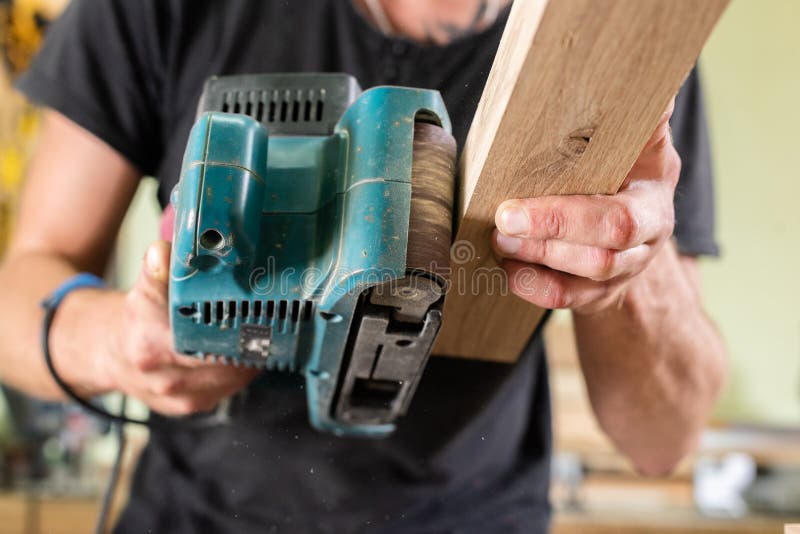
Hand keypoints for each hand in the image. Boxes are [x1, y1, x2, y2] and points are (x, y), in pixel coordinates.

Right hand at [102, 240, 257, 414]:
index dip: (238, 328)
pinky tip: (248, 356)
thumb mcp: (144, 288)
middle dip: (251, 344)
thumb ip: (156, 268)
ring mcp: (177, 397)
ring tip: (265, 337)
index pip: (206, 340)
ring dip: (251, 361)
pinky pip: (227, 391)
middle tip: (274, 324)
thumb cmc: (136, 319)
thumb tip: (163, 252)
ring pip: (232, 381)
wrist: (112, 354)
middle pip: (226, 364)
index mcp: (151, 344)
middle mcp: (163, 377)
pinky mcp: (188, 408)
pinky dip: (241, 374)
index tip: (261, 313)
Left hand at [491, 99, 680, 313]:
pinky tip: (507, 266)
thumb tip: (627, 60)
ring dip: (534, 261)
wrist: (639, 222)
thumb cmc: (630, 170)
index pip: (617, 220)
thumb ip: (639, 111)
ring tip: (499, 240)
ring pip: (581, 281)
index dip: (565, 219)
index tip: (515, 207)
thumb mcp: (643, 139)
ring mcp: (622, 274)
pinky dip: (531, 286)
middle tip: (502, 222)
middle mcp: (644, 244)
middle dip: (546, 239)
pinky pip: (564, 300)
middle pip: (600, 256)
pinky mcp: (598, 295)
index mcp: (651, 202)